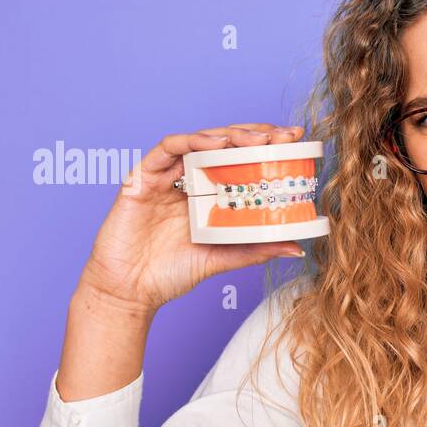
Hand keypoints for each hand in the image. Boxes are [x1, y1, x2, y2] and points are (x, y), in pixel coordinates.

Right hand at [79, 123, 307, 313]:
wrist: (129, 291)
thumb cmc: (170, 273)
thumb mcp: (224, 257)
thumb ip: (256, 249)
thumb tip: (297, 246)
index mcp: (209, 194)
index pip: (241, 160)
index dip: (267, 147)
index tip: (296, 142)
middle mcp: (189, 180)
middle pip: (224, 144)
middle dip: (256, 135)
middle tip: (283, 137)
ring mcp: (166, 176)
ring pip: (198, 140)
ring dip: (229, 135)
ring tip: (257, 139)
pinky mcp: (142, 177)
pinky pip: (166, 149)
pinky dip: (191, 141)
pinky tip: (214, 144)